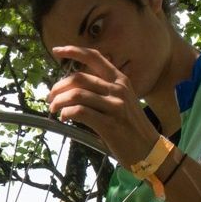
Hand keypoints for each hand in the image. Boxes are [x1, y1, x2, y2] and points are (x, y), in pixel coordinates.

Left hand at [48, 46, 160, 167]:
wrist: (150, 150)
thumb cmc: (132, 128)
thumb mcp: (122, 102)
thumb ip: (103, 92)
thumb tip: (75, 90)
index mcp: (120, 80)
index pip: (95, 57)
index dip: (74, 51)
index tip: (57, 51)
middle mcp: (118, 90)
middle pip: (79, 78)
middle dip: (59, 86)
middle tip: (50, 97)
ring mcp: (114, 106)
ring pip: (77, 94)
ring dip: (59, 101)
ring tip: (54, 109)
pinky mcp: (109, 124)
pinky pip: (80, 112)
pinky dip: (67, 113)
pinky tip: (64, 118)